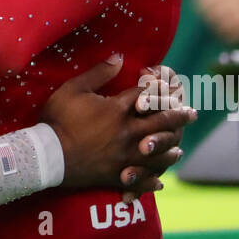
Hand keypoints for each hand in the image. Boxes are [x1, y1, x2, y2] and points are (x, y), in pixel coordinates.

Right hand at [41, 56, 196, 196]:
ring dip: (170, 150)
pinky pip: (140, 180)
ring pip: (156, 154)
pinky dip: (151, 180)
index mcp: (118, 110)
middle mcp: (127, 133)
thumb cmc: (58, 120)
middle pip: (160, 123)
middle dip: (178, 117)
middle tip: (192, 114)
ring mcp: (124, 156)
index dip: (161, 89)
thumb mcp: (74, 89)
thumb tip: (120, 57)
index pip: (148, 97)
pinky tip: (159, 181)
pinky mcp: (116, 175)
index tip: (174, 87)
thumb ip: (99, 73)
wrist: (47, 156)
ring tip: (179, 149)